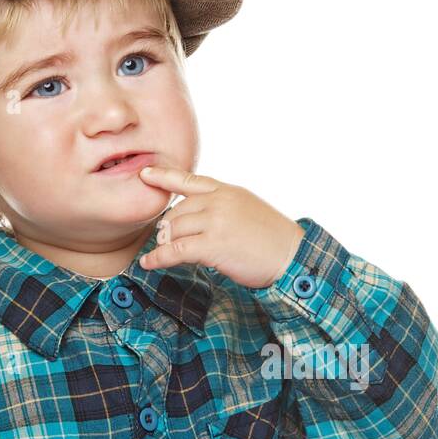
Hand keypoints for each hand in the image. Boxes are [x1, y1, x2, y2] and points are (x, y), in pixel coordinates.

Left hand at [136, 165, 303, 287]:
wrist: (292, 255)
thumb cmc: (273, 239)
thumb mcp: (248, 209)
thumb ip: (223, 206)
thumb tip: (196, 218)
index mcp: (227, 190)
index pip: (188, 180)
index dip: (163, 176)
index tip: (144, 174)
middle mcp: (219, 201)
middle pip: (177, 211)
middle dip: (167, 226)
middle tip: (163, 240)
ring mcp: (216, 222)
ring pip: (174, 229)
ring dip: (163, 243)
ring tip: (159, 253)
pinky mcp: (213, 245)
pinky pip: (176, 250)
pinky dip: (158, 258)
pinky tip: (149, 264)